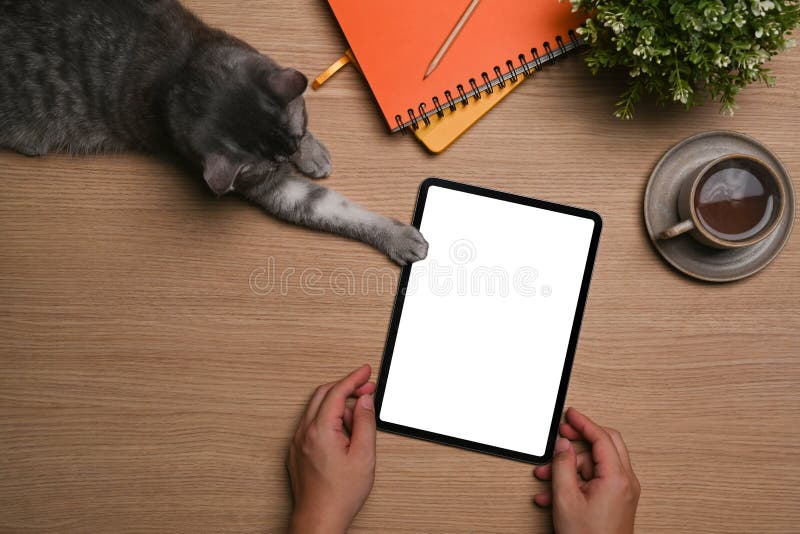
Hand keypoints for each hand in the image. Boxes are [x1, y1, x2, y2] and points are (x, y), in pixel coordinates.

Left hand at [287, 364, 376, 533]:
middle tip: (366, 389)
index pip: (337, 392)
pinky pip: (311, 423)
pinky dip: (327, 418)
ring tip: (358, 420)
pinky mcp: (296, 452)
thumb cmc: (339, 495)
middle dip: (346, 387)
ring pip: (316, 408)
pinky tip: (343, 432)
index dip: (354, 378)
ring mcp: (297, 442)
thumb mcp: (363, 456)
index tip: (366, 371)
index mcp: (320, 430)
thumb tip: (364, 400)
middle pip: (323, 394)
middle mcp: (304, 433)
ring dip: (337, 405)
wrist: (319, 519)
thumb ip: (364, 422)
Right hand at [533, 407, 639, 533]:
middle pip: (605, 444)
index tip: (570, 414)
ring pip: (596, 464)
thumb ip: (563, 466)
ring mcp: (623, 491)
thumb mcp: (566, 498)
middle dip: (579, 439)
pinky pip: (596, 480)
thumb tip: (563, 445)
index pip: (601, 437)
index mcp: (617, 478)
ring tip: (546, 479)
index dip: (583, 422)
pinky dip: (576, 481)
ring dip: (570, 467)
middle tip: (562, 434)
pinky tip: (555, 493)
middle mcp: (625, 481)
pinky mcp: (617, 500)